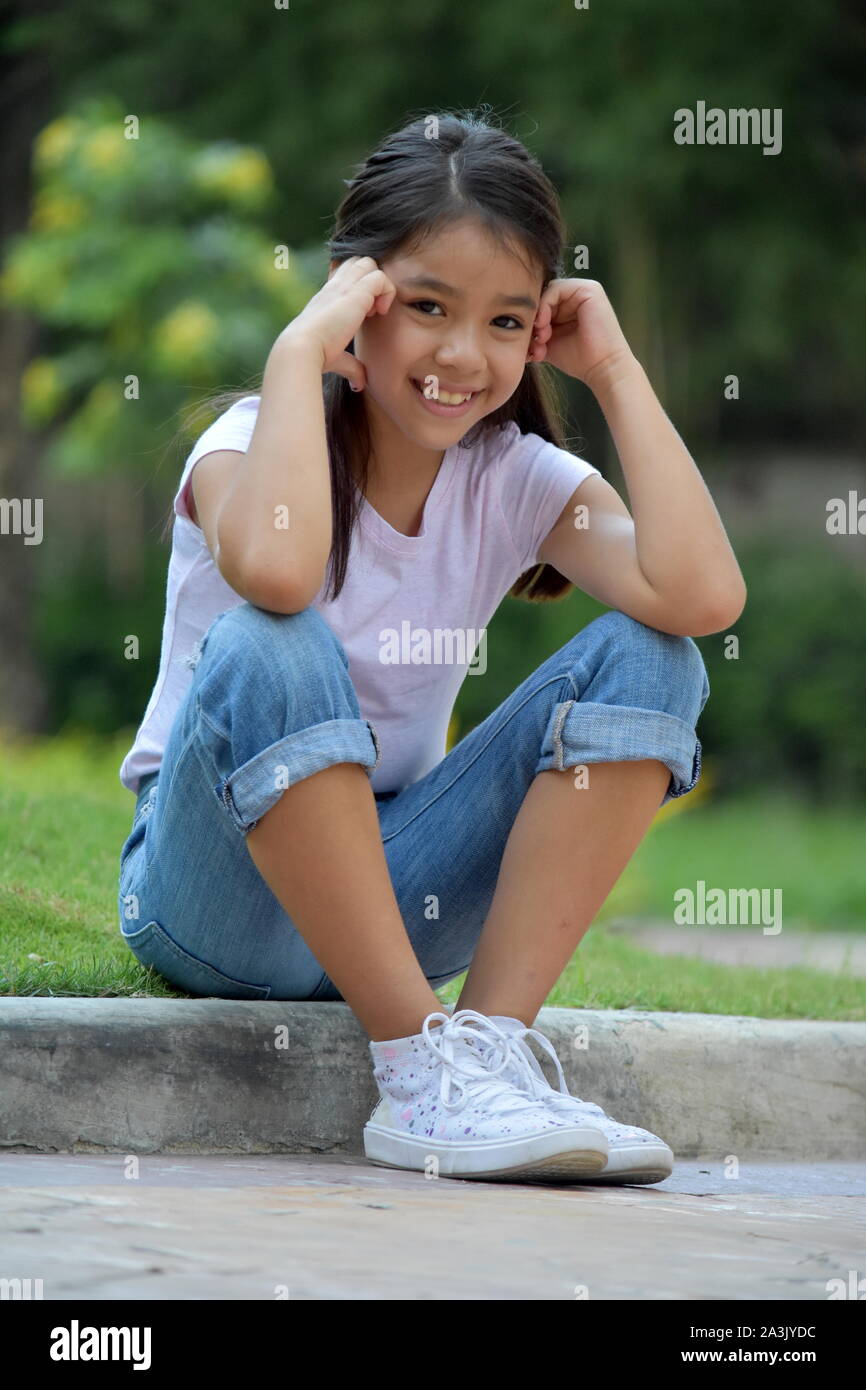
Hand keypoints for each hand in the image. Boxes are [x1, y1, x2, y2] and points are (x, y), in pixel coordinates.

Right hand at [276, 255, 394, 389]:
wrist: (302, 350)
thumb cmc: (316, 356)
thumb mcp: (337, 359)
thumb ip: (351, 367)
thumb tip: (359, 384)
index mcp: (328, 297)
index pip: (346, 275)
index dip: (360, 288)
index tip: (363, 315)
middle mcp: (336, 287)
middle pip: (358, 262)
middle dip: (371, 281)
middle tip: (371, 311)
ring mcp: (345, 286)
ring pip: (369, 263)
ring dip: (380, 285)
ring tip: (375, 312)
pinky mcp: (357, 292)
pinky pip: (381, 277)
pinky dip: (387, 293)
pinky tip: (379, 314)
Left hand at [525, 277, 634, 389]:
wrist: (602, 368)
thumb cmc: (578, 359)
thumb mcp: (548, 343)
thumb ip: (534, 332)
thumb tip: (511, 327)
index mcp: (570, 306)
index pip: (541, 303)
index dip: (531, 320)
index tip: (529, 344)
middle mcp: (577, 295)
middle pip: (542, 297)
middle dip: (533, 320)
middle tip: (535, 341)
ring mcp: (583, 290)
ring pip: (546, 292)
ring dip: (538, 315)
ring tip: (541, 337)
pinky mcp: (588, 290)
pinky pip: (555, 289)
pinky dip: (544, 306)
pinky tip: (543, 325)